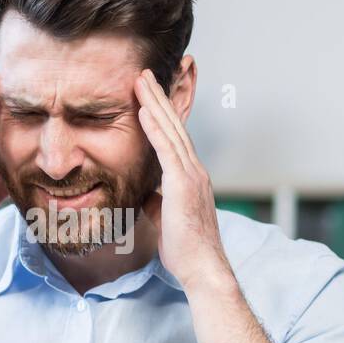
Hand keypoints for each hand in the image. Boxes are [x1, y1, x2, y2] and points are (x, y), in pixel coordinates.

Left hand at [134, 69, 232, 293]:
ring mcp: (191, 176)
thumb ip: (157, 201)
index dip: (161, 114)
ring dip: (155, 104)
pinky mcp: (183, 185)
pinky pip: (167, 150)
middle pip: (174, 126)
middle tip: (144, 74)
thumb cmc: (185, 249)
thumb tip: (146, 195)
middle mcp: (195, 170)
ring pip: (171, 131)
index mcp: (190, 177)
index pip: (173, 138)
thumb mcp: (165, 219)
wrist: (202, 268)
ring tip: (141, 81)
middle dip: (159, 98)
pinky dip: (155, 128)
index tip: (149, 94)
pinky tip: (144, 110)